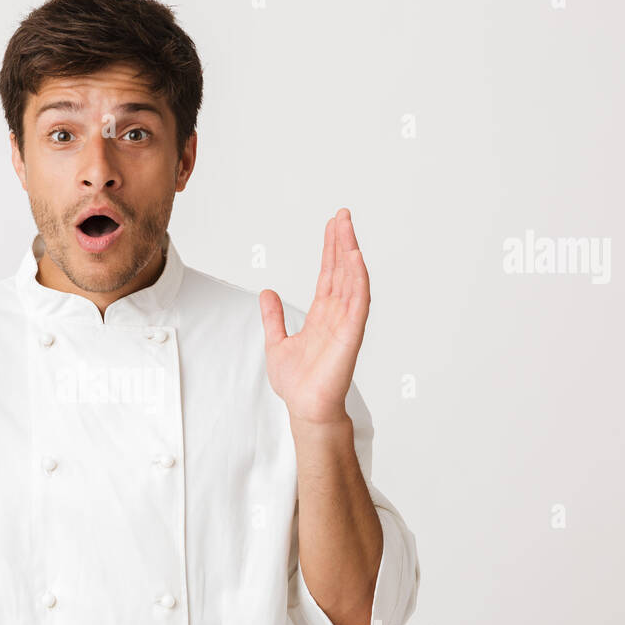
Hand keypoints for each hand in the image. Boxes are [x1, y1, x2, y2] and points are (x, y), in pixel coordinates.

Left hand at [259, 207, 369, 426]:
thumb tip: (267, 294)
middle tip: (343, 215)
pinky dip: (358, 281)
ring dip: (350, 254)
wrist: (305, 409)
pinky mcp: (350, 336)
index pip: (328, 274)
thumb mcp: (276, 342)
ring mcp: (345, 324)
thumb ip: (273, 318)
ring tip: (348, 229)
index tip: (333, 225)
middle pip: (341, 271)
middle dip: (342, 242)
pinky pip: (357, 304)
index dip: (330, 249)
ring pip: (350, 281)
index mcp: (321, 315)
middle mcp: (336, 315)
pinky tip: (355, 260)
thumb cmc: (297, 384)